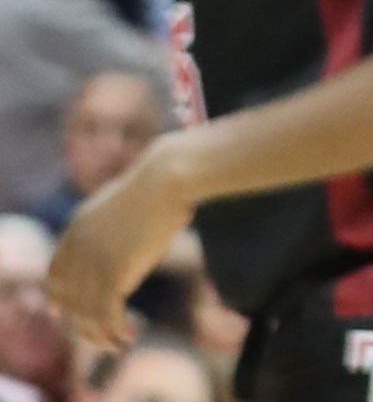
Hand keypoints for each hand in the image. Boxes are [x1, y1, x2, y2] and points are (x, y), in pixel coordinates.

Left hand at [52, 143, 195, 354]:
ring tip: (117, 344)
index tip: (57, 311)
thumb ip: (117, 218)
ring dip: (100, 335)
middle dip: (82, 322)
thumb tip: (137, 217)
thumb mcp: (127, 199)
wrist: (167, 178)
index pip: (55, 272)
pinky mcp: (113, 274)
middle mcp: (78, 248)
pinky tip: (130, 335)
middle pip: (70, 298)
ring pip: (87, 313)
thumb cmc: (162, 181)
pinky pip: (106, 314)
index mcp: (78, 227)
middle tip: (100, 337)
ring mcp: (93, 262)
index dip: (55, 295)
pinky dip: (114, 331)